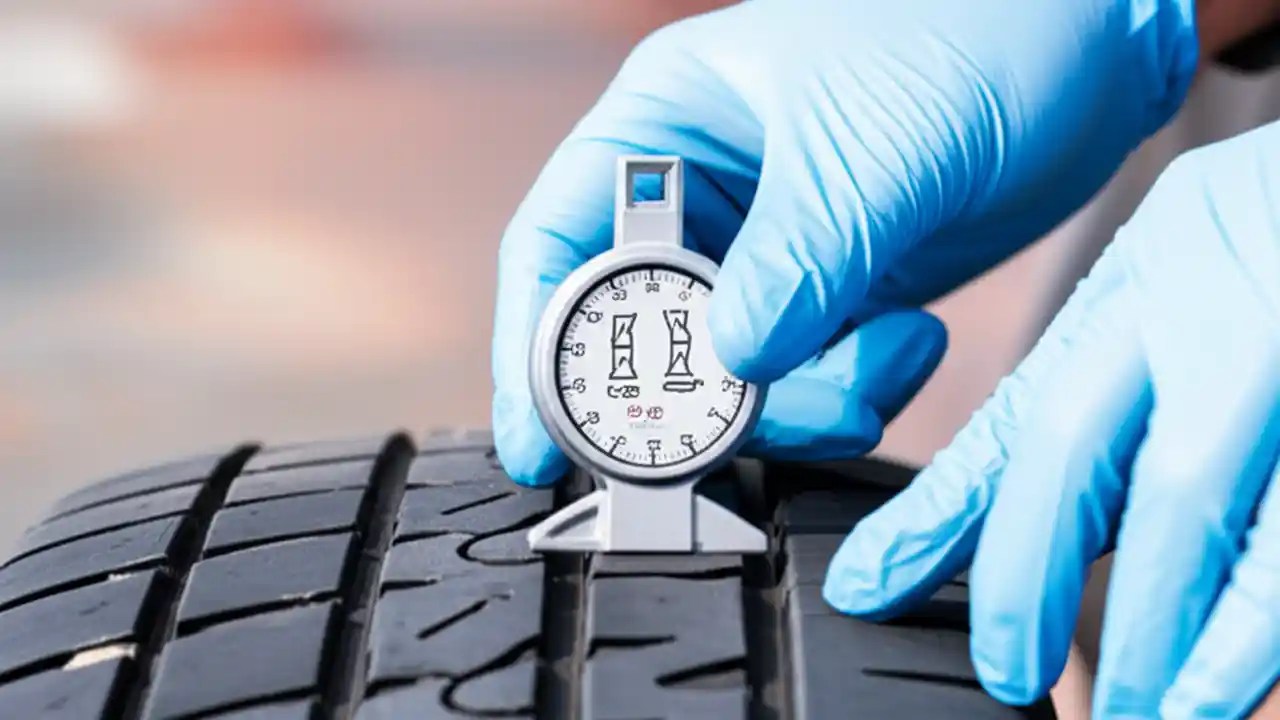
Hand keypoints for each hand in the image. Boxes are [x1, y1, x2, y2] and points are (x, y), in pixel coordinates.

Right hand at [492, 0, 1197, 486]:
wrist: (1090, 52)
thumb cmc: (970, 37)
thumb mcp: (867, 151)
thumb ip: (795, 262)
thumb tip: (736, 366)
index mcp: (666, 124)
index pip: (560, 245)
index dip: (535, 351)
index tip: (537, 449)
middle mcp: (701, 196)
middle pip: (645, 335)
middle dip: (707, 395)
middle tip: (772, 415)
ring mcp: (766, 253)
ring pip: (734, 376)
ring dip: (807, 396)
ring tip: (892, 348)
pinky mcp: (828, 295)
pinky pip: (806, 381)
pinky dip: (852, 387)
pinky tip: (910, 339)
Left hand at [824, 121, 1279, 716]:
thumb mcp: (1178, 292)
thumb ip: (1096, 394)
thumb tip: (985, 518)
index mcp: (1147, 277)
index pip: (1022, 410)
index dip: (941, 514)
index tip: (873, 590)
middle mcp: (1211, 303)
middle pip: (1083, 451)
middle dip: (1028, 578)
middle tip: (1008, 679)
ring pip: (1196, 507)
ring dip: (1161, 634)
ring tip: (1146, 716)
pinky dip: (1265, 621)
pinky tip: (1240, 683)